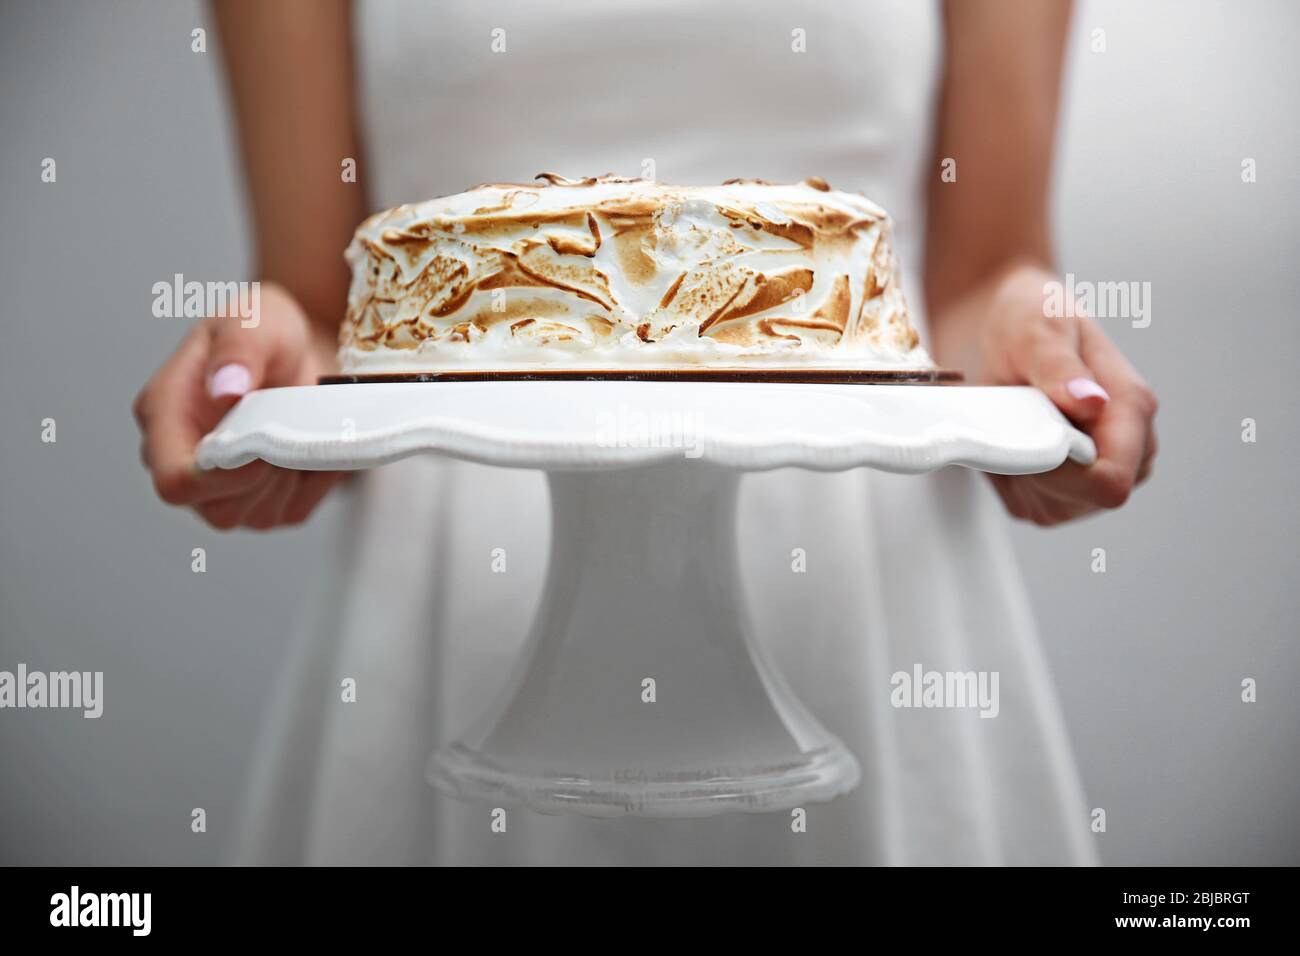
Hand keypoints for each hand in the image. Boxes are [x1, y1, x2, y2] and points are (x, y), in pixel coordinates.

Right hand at [133, 282, 344, 529]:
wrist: (302, 348)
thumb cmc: (266, 330)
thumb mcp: (253, 319)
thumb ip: (238, 349)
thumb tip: (226, 389)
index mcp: (164, 415)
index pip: (174, 480)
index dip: (218, 478)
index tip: (262, 445)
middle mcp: (184, 461)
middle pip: (219, 510)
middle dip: (266, 475)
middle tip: (292, 423)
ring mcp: (224, 489)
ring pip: (257, 516)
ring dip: (291, 476)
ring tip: (299, 423)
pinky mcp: (265, 501)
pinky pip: (293, 512)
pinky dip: (314, 481)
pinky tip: (310, 440)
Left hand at [932, 264, 1158, 526]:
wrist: (999, 320)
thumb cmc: (1026, 315)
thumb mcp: (1038, 327)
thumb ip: (1060, 367)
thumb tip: (1091, 404)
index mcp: (1131, 408)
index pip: (1111, 479)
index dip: (1064, 472)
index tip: (1026, 434)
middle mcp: (1126, 449)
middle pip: (1081, 500)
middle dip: (1037, 468)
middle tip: (1014, 414)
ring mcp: (1096, 473)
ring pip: (1052, 508)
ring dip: (1018, 471)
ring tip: (1012, 419)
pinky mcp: (1062, 489)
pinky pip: (1029, 506)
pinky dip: (1007, 478)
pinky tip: (1007, 436)